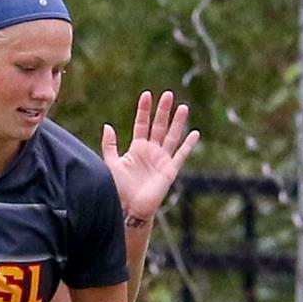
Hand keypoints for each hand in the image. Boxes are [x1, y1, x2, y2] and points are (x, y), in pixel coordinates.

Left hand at [102, 91, 201, 224]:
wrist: (129, 208)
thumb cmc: (119, 188)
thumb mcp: (111, 163)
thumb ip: (110, 145)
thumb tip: (107, 126)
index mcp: (137, 148)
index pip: (142, 124)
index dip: (144, 110)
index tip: (146, 95)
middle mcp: (151, 151)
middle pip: (158, 126)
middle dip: (163, 111)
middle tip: (168, 94)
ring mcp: (162, 160)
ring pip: (171, 136)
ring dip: (177, 122)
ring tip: (183, 107)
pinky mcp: (170, 170)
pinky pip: (181, 155)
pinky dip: (188, 145)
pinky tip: (195, 133)